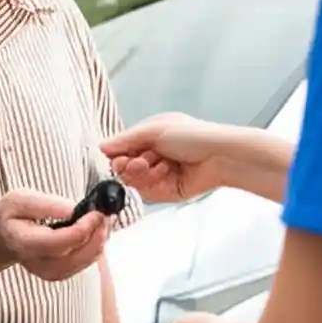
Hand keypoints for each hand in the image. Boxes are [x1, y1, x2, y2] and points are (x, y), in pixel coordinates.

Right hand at [0, 188, 109, 281]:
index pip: (61, 242)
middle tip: (105, 213)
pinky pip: (86, 262)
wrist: (3, 237)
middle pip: (78, 253)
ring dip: (100, 239)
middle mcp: (38, 264)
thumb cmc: (10, 216)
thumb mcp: (19, 199)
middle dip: (97, 232)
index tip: (96, 211)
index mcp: (25, 244)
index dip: (84, 227)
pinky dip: (95, 245)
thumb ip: (46, 204)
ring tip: (102, 219)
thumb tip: (73, 209)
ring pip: (86, 260)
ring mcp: (51, 273)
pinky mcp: (61, 273)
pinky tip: (96, 230)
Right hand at [99, 112, 225, 202]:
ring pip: (135, 182)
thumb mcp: (155, 129)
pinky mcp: (168, 191)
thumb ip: (126, 139)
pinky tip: (166, 173)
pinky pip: (149, 193)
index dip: (118, 156)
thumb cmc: (194, 135)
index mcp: (149, 137)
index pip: (121, 150)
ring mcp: (160, 174)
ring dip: (144, 174)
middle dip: (130, 166)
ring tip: (159, 165)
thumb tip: (103, 146)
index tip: (121, 157)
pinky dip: (154, 183)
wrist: (218, 154)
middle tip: (141, 162)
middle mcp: (153, 156)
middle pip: (125, 169)